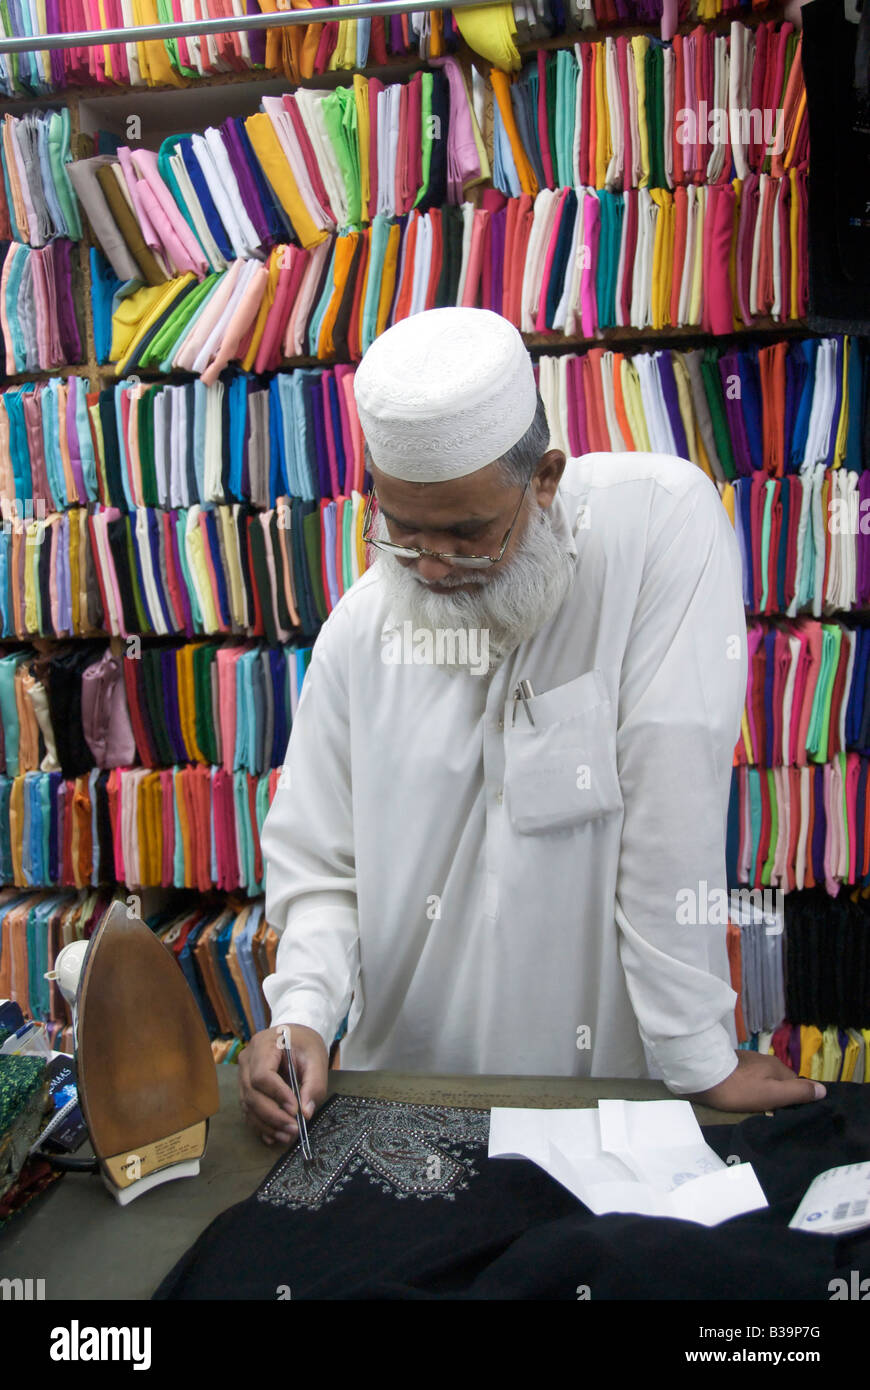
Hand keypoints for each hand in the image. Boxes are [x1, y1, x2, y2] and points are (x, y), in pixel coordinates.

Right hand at [238, 1024, 328, 1145]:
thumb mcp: (317, 1059)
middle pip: (251, 1093)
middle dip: (272, 1115)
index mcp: (263, 1045)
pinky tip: (274, 1136)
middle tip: (293, 1128)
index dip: (277, 1095)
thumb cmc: (305, 1044)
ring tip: (286, 1136)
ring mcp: (242, 1074)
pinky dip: (260, 1125)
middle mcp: (247, 1060)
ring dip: (266, 1124)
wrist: (295, 1037)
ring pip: (247, 1105)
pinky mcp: (245, 1088)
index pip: (262, 1075)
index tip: (295, 1109)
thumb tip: (306, 1113)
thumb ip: (314, 1084)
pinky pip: (248, 1109)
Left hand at [685, 1049, 825, 1112]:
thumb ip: (797, 1092)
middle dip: (777, 1095)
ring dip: (761, 1091)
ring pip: (762, 1079)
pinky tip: (740, 1096)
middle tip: (770, 1113)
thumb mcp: (773, 1094)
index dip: (794, 1099)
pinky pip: (747, 1078)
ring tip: (754, 1108)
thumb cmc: (740, 1089)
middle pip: (778, 1081)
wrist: (703, 1075)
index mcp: (776, 1066)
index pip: (795, 1083)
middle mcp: (764, 1059)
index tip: (787, 1113)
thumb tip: (823, 1089)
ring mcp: (746, 1060)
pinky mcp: (732, 1064)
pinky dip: (747, 1087)